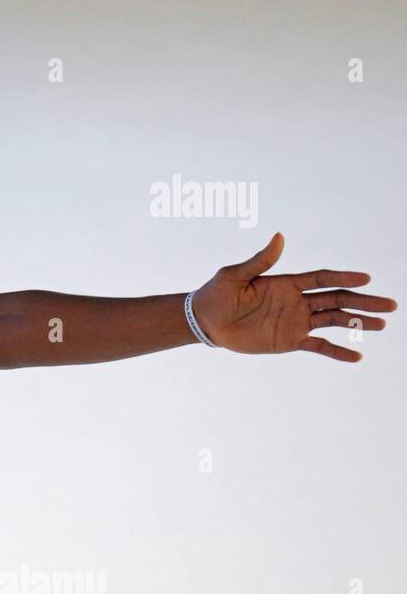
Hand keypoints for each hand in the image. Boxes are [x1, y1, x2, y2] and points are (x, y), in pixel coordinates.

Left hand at [191, 232, 396, 360]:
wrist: (206, 322)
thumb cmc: (217, 294)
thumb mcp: (235, 275)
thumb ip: (260, 260)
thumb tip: (279, 237)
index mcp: (287, 283)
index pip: (323, 279)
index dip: (344, 277)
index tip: (366, 278)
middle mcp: (297, 301)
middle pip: (337, 300)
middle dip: (364, 302)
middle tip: (390, 305)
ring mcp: (296, 321)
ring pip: (334, 321)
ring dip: (358, 323)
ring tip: (381, 325)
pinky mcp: (290, 340)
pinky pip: (319, 346)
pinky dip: (337, 352)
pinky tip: (357, 357)